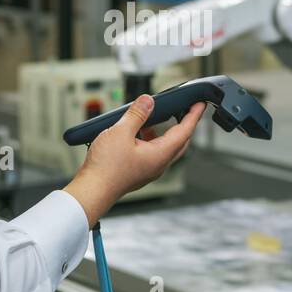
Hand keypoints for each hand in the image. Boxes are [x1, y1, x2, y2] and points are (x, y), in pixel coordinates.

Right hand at [63, 95, 204, 227]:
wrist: (92, 190)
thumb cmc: (106, 168)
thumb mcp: (121, 132)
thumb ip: (137, 114)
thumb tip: (148, 101)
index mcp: (160, 155)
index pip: (184, 131)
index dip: (193, 116)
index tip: (199, 105)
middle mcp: (158, 164)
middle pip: (179, 141)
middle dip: (184, 124)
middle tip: (185, 109)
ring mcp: (149, 169)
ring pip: (164, 147)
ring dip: (164, 130)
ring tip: (158, 115)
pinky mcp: (138, 171)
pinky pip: (151, 152)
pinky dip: (150, 138)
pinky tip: (138, 131)